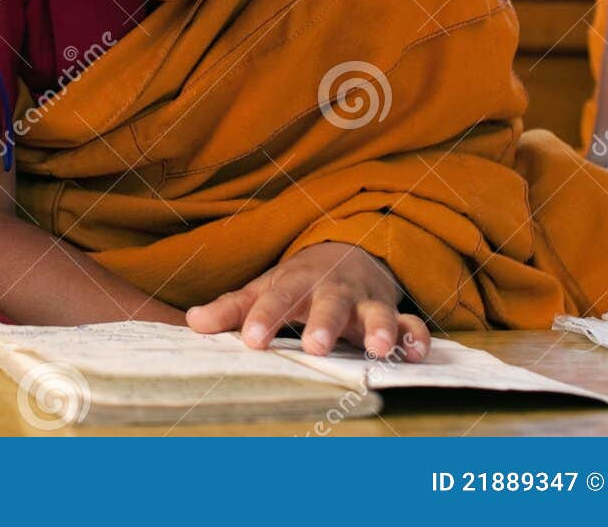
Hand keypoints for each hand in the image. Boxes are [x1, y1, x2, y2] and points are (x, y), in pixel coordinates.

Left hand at [184, 242, 429, 361]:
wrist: (348, 253)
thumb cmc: (298, 282)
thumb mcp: (264, 289)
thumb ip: (232, 309)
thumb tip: (191, 322)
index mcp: (296, 283)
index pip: (277, 298)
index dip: (264, 318)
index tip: (251, 340)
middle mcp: (333, 290)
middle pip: (329, 303)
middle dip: (324, 323)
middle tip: (315, 346)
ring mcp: (367, 301)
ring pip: (377, 312)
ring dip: (379, 328)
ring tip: (377, 348)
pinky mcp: (395, 314)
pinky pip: (411, 324)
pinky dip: (416, 337)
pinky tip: (415, 354)